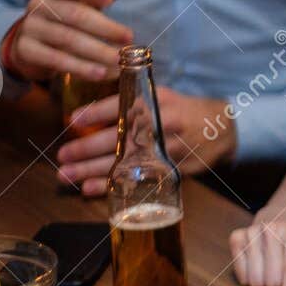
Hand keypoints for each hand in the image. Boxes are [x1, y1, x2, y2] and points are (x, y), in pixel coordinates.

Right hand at [8, 0, 134, 83]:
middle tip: (128, 37)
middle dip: (104, 27)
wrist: (32, 43)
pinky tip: (100, 73)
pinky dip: (80, 68)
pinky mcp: (26, 50)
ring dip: (97, 51)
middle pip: (72, 13)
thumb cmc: (68, 15)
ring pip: (66, 39)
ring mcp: (30, 27)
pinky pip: (55, 59)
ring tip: (118, 60)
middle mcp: (37, 3)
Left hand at [57, 87, 235, 195]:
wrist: (223, 130)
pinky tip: (90, 189)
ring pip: (125, 161)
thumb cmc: (184, 111)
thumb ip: (131, 100)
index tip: (71, 121)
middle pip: (119, 138)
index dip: (95, 113)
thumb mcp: (162, 96)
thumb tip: (88, 112)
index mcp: (158, 102)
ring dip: (91, 170)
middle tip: (62, 155)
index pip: (121, 106)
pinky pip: (136, 180)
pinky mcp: (171, 170)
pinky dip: (111, 186)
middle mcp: (163, 125)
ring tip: (66, 175)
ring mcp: (168, 150)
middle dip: (86, 148)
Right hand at [229, 217, 285, 285]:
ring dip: (264, 284)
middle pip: (272, 278)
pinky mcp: (237, 236)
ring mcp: (252, 231)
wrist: (285, 215)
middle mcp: (272, 227)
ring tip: (272, 271)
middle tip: (285, 277)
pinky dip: (249, 279)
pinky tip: (259, 267)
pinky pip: (240, 274)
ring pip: (254, 279)